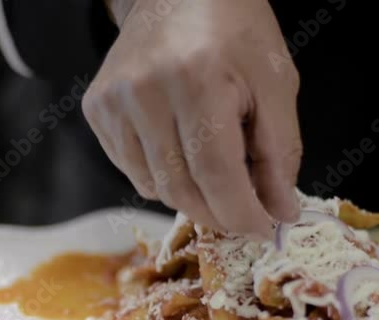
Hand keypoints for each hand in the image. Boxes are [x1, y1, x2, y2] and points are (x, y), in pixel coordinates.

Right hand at [84, 0, 301, 233]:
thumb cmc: (235, 32)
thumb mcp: (275, 83)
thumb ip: (279, 152)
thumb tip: (280, 213)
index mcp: (197, 79)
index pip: (216, 172)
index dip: (241, 212)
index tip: (263, 229)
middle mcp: (145, 90)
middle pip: (181, 187)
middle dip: (218, 212)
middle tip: (243, 211)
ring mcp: (114, 101)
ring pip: (154, 186)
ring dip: (190, 194)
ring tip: (214, 167)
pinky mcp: (97, 108)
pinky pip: (132, 170)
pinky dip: (162, 175)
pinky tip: (180, 147)